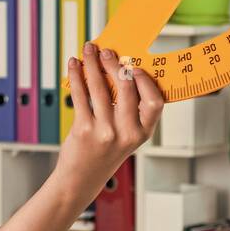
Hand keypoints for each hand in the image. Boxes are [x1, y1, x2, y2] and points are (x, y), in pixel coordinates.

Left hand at [54, 41, 164, 204]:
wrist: (81, 179)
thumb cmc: (104, 154)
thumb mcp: (126, 137)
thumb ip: (128, 111)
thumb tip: (120, 70)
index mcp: (142, 132)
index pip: (155, 102)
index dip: (146, 81)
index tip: (135, 66)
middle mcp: (126, 132)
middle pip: (126, 88)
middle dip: (115, 64)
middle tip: (106, 51)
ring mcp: (105, 131)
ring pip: (100, 87)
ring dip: (93, 64)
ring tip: (88, 51)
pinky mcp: (84, 130)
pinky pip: (81, 95)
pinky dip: (76, 76)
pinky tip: (74, 66)